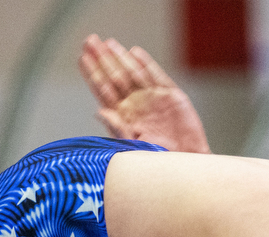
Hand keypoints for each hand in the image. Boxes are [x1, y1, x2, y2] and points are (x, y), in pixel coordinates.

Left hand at [79, 34, 211, 153]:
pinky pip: (157, 76)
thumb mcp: (134, 146)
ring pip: (133, 73)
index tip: (82, 57)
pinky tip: (134, 53)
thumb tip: (99, 112)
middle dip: (102, 59)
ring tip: (108, 44)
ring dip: (121, 58)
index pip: (103, 90)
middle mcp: (136, 104)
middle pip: (115, 77)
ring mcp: (153, 98)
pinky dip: (147, 64)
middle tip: (90, 41)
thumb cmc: (158, 160)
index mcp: (123, 116)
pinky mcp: (172, 96)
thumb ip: (118, 128)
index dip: (93, 73)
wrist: (186, 163)